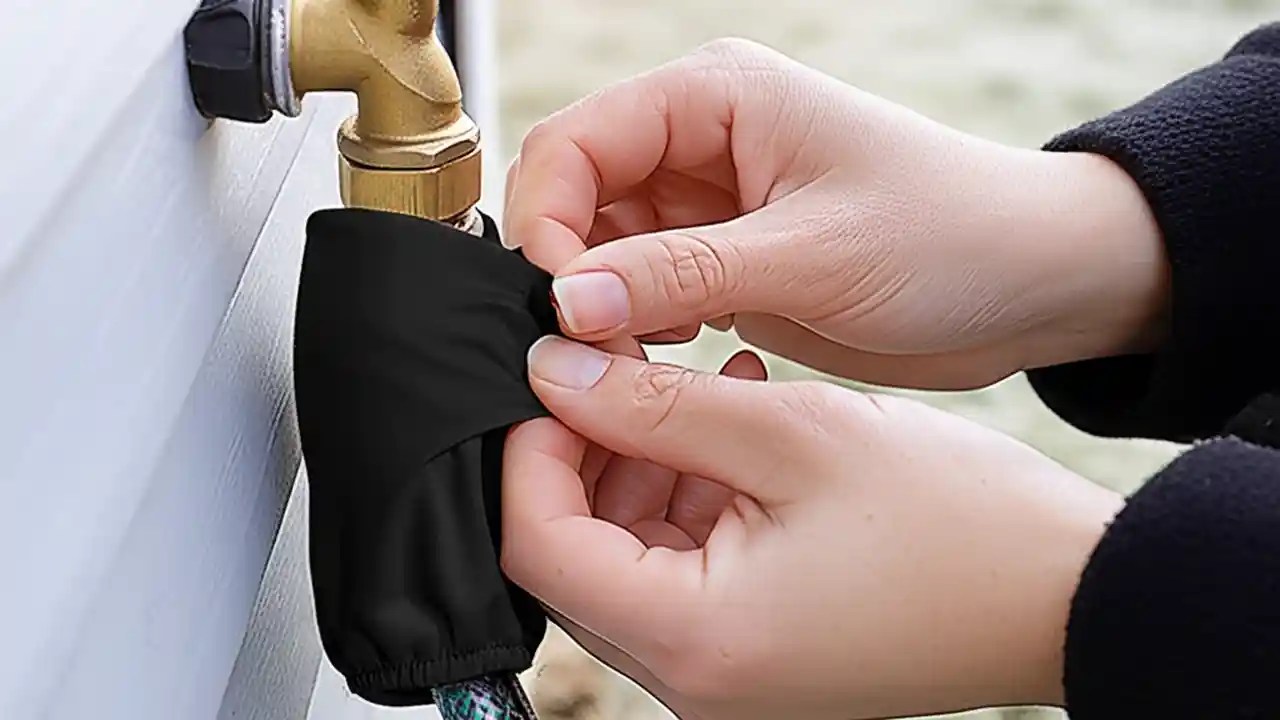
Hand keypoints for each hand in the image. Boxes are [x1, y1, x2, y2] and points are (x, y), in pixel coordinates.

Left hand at [502, 336, 1123, 719]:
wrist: (1063, 591)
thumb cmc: (960, 525)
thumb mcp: (791, 434)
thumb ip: (655, 403)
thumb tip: (558, 371)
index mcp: (695, 642)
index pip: (538, 543)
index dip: (532, 449)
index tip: (559, 376)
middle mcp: (695, 680)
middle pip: (576, 552)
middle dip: (591, 451)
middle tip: (629, 370)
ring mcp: (725, 674)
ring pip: (626, 555)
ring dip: (646, 465)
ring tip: (706, 390)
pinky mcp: (754, 653)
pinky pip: (682, 571)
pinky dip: (692, 497)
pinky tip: (737, 428)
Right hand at [504, 38, 1168, 389]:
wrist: (1033, 285)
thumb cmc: (954, 236)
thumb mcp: (815, 256)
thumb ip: (681, 276)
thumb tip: (568, 301)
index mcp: (718, 98)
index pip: (576, 142)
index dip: (548, 220)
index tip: (557, 301)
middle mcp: (704, 142)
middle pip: (577, 195)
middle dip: (569, 269)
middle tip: (587, 345)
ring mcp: (712, 205)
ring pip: (603, 249)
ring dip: (600, 305)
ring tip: (630, 358)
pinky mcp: (727, 262)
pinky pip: (644, 290)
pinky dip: (636, 328)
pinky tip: (666, 355)